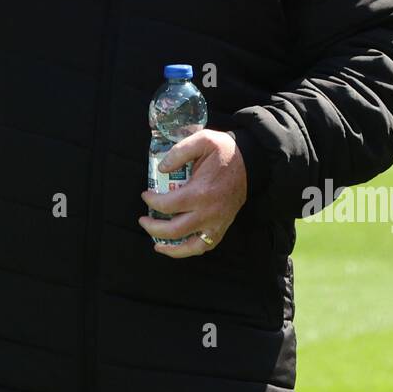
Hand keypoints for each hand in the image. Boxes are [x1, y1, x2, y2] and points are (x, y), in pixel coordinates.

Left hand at [139, 129, 247, 258]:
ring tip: (157, 244)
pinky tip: (178, 247)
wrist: (250, 162)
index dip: (152, 201)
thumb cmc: (224, 151)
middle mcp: (208, 212)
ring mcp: (217, 223)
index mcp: (200, 192)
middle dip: (153, 228)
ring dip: (171, 248)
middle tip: (143, 220)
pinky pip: (205, 246)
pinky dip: (190, 250)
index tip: (145, 195)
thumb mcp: (202, 141)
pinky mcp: (223, 227)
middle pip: (174, 230)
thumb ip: (179, 152)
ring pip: (190, 245)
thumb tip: (161, 169)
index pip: (168, 205)